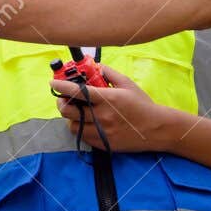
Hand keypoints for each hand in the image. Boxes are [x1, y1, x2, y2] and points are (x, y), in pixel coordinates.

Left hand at [53, 64, 175, 151]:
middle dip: (61, 103)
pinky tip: (88, 122)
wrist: (156, 129)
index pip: (77, 91)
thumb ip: (109, 73)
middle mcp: (102, 116)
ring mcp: (101, 132)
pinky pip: (82, 136)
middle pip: (68, 111)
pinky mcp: (102, 144)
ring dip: (71, 117)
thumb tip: (94, 66)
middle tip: (63, 99)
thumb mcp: (127, 84)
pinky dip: (81, 128)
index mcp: (107, 99)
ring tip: (77, 112)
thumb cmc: (142, 104)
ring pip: (73, 125)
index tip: (53, 82)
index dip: (61, 86)